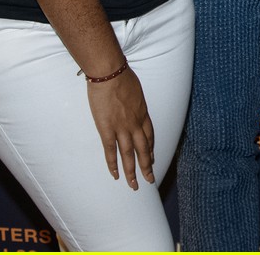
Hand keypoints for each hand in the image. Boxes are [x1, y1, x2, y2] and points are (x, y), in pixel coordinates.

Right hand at [85, 66, 154, 189]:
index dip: (151, 148)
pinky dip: (113, 164)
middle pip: (144, 148)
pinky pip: (111, 151)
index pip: (149, 135)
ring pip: (129, 154)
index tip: (152, 157)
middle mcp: (135, 123)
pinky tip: (115, 175)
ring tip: (134, 185)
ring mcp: (122, 127)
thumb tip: (131, 102)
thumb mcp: (135, 89)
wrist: (110, 73)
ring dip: (132, 171)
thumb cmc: (121, 76)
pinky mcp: (107, 129)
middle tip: (149, 180)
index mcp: (142, 112)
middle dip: (147, 166)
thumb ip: (134, 100)